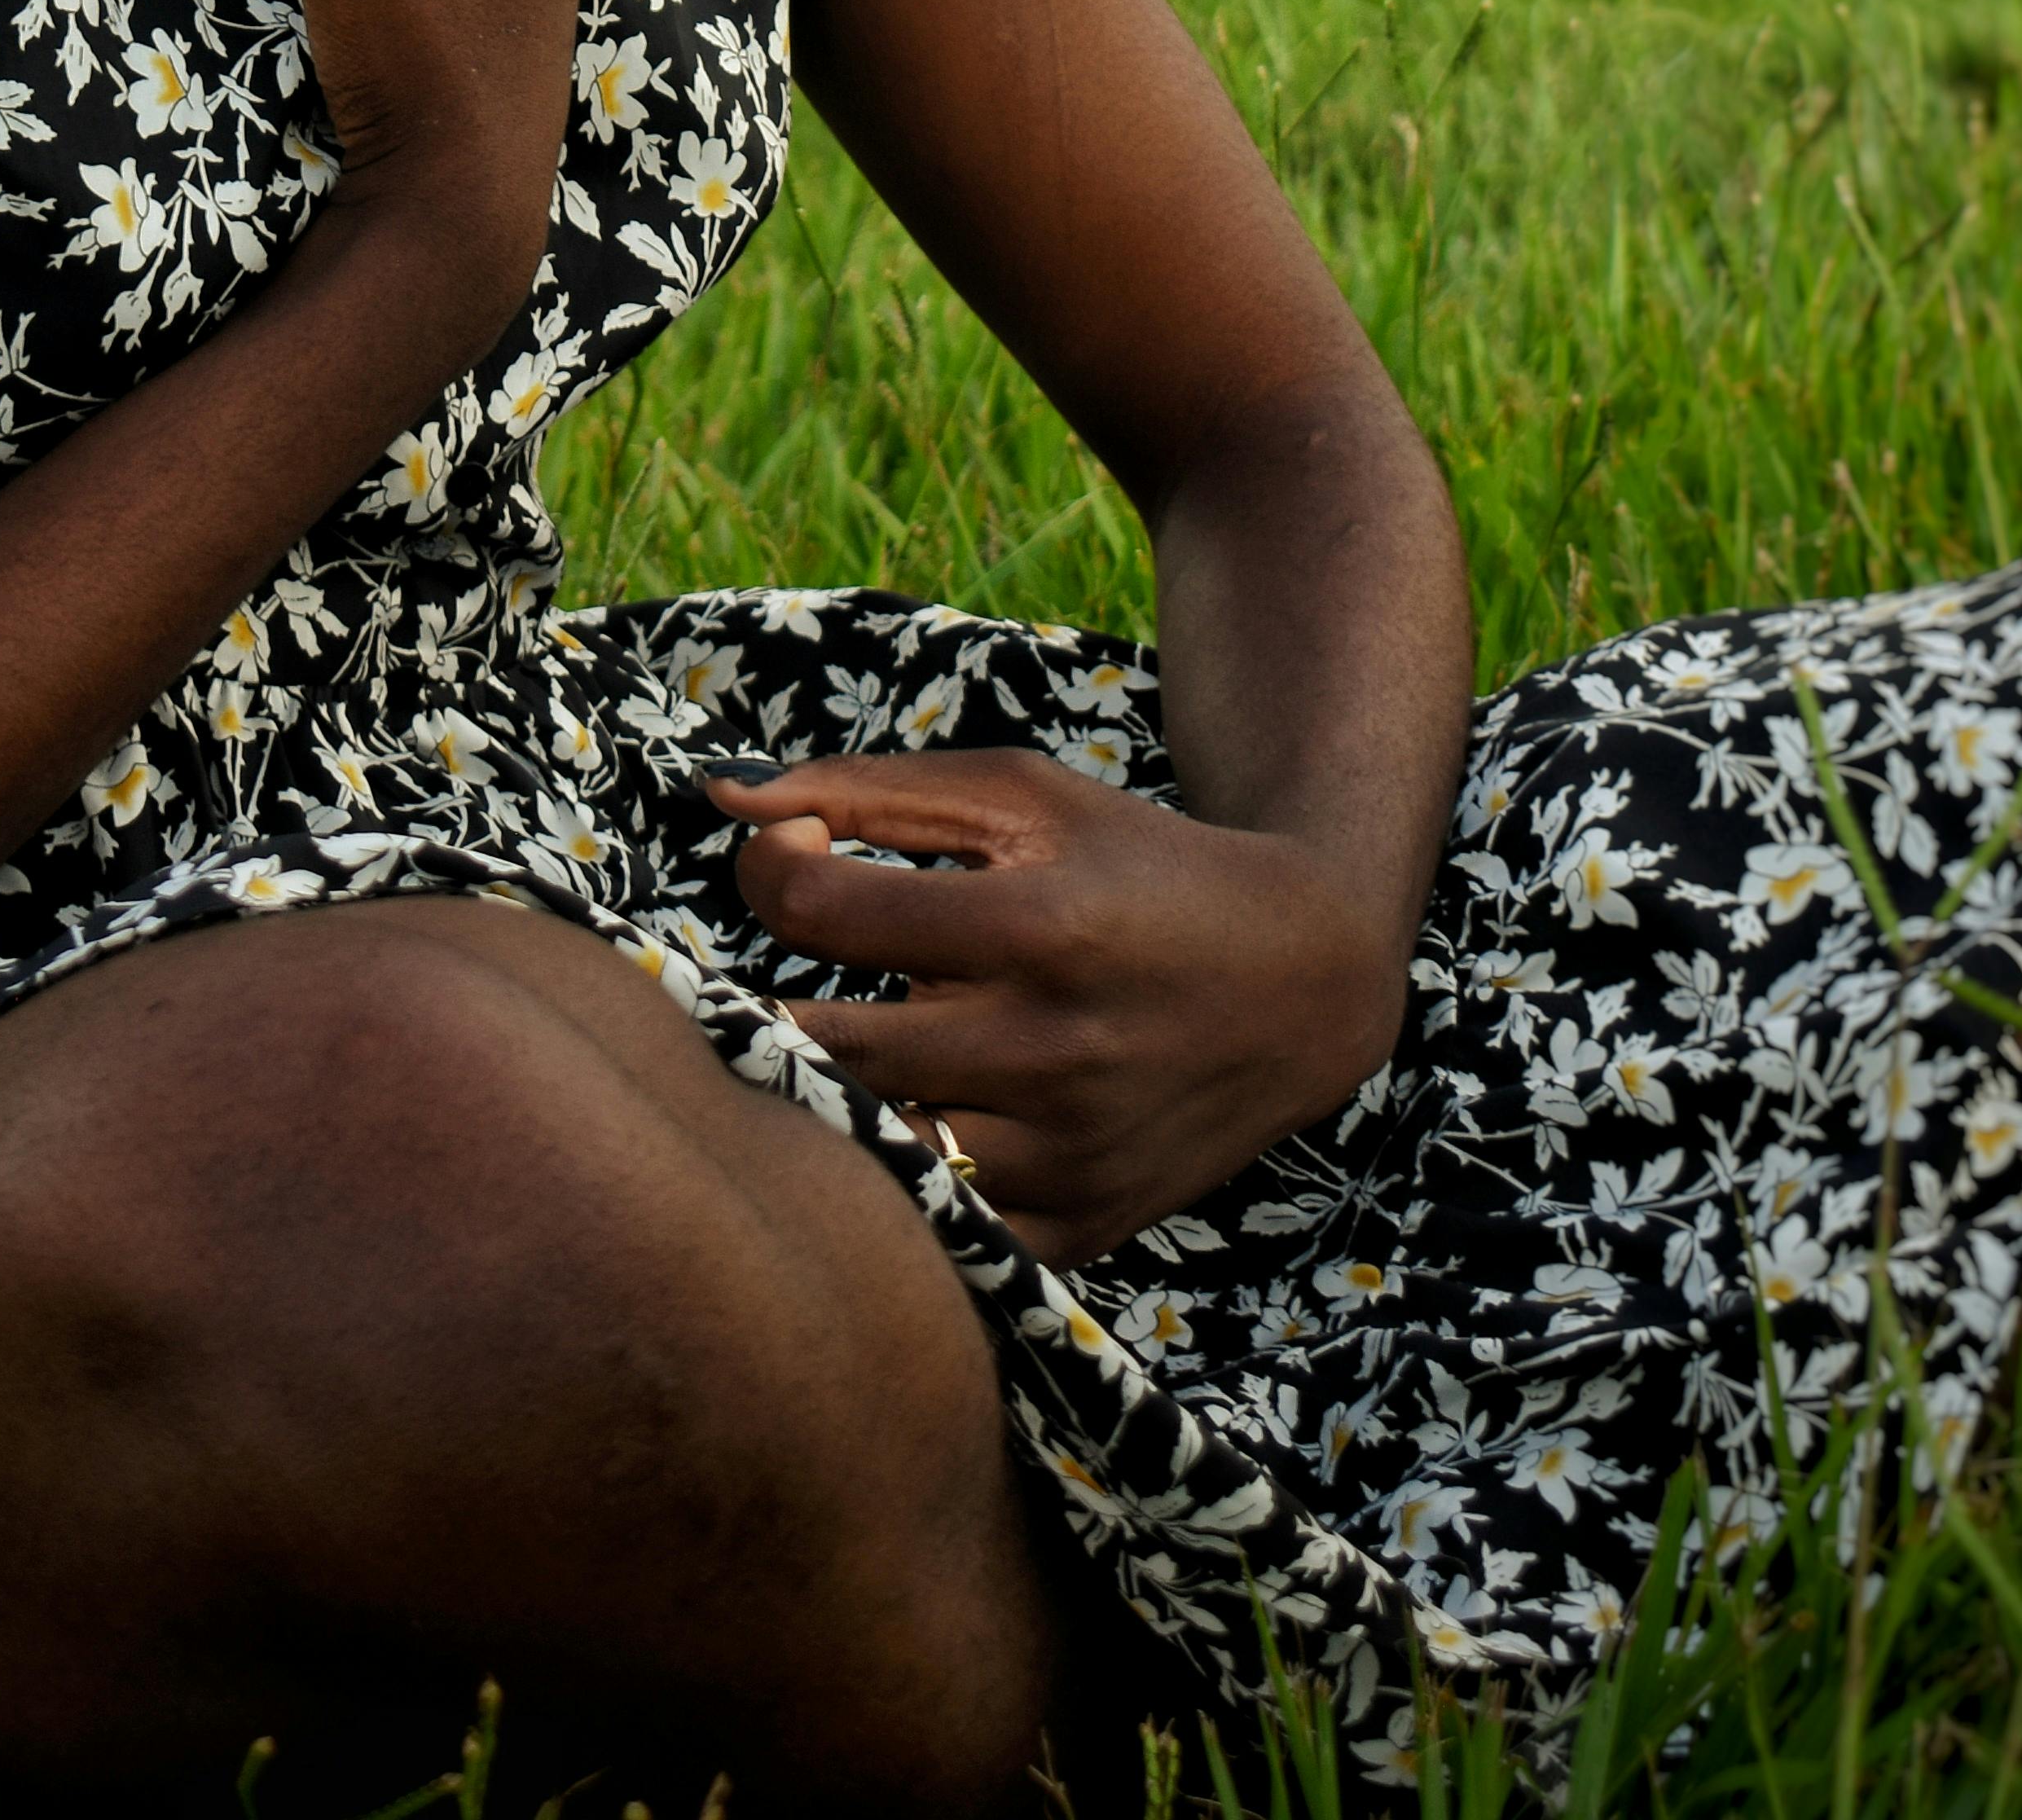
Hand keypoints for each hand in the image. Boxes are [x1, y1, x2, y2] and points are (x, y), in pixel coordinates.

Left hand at [711, 749, 1406, 1261]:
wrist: (1300, 978)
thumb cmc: (1135, 865)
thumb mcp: (1020, 794)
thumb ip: (865, 790)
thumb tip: (721, 800)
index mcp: (1035, 924)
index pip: (823, 913)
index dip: (777, 876)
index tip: (799, 863)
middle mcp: (1053, 1048)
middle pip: (827, 1047)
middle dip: (770, 1009)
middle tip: (766, 982)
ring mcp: (1067, 1154)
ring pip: (871, 1152)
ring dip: (826, 1104)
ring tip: (822, 1058)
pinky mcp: (1078, 1228)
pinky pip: (938, 1231)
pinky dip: (898, 1183)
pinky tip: (899, 1125)